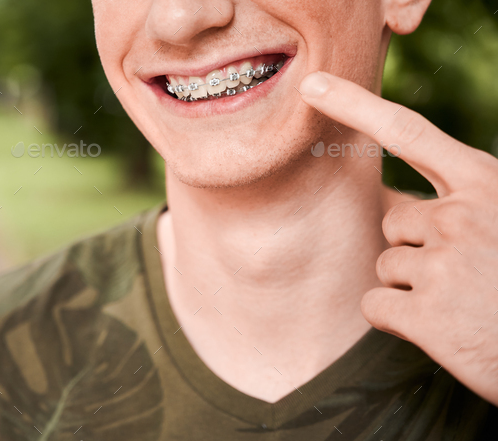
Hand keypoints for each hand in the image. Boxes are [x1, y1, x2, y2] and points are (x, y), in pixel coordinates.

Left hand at [299, 71, 497, 405]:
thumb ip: (454, 203)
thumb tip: (389, 202)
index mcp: (486, 183)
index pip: (408, 131)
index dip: (354, 105)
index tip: (313, 86)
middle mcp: (463, 215)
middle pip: (393, 220)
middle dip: (416, 247)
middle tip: (464, 274)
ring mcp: (445, 264)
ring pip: (384, 264)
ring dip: (411, 285)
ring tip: (460, 303)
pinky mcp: (427, 315)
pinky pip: (375, 304)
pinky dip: (398, 318)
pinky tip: (441, 328)